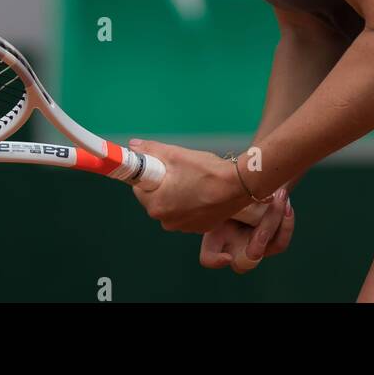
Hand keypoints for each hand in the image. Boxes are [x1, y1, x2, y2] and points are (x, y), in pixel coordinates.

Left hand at [130, 139, 258, 233]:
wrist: (240, 185)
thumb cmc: (207, 171)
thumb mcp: (176, 154)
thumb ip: (151, 150)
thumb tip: (133, 146)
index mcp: (157, 206)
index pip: (139, 189)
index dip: (149, 175)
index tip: (161, 167)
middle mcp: (168, 222)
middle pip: (156, 199)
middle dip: (164, 185)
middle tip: (180, 171)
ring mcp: (185, 228)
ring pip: (173, 206)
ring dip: (178, 195)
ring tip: (195, 180)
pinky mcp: (200, 228)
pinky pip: (188, 213)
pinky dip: (192, 203)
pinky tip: (204, 191)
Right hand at [201, 190, 294, 273]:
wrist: (254, 180)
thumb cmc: (232, 181)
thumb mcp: (225, 184)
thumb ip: (226, 192)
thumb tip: (227, 188)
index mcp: (215, 235)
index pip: (209, 258)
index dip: (216, 262)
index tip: (227, 257)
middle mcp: (233, 246)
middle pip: (244, 263)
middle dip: (259, 241)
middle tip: (265, 223)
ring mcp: (253, 247)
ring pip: (269, 248)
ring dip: (276, 222)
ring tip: (281, 197)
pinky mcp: (271, 244)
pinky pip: (280, 242)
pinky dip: (286, 223)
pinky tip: (286, 204)